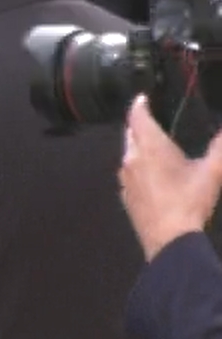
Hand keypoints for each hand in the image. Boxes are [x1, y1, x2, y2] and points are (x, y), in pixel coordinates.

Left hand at [121, 96, 221, 260]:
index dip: (140, 105)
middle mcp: (131, 159)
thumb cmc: (190, 201)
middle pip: (131, 134)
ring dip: (138, 146)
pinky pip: (129, 173)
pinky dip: (138, 167)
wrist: (170, 240)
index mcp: (149, 148)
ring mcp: (125, 179)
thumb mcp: (213, 171)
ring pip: (128, 154)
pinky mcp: (126, 196)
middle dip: (139, 125)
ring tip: (156, 146)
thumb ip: (220, 147)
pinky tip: (153, 175)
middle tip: (153, 120)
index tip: (144, 98)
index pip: (137, 117)